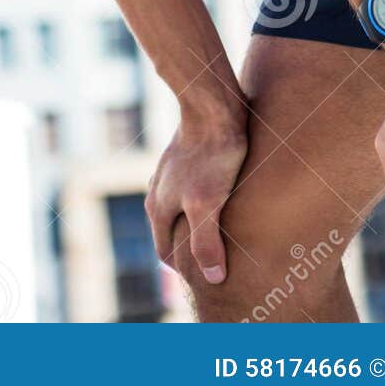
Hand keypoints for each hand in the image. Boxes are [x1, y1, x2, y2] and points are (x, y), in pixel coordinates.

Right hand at [145, 93, 248, 284]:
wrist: (212, 105)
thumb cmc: (211, 155)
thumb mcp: (207, 204)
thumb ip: (206, 243)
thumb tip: (213, 279)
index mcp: (157, 208)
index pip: (166, 253)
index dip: (186, 270)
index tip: (209, 280)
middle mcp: (158, 191)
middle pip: (172, 231)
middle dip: (191, 248)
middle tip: (220, 260)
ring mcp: (171, 172)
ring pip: (181, 208)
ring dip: (198, 222)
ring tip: (225, 231)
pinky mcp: (187, 157)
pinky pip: (192, 188)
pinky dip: (204, 200)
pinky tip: (226, 198)